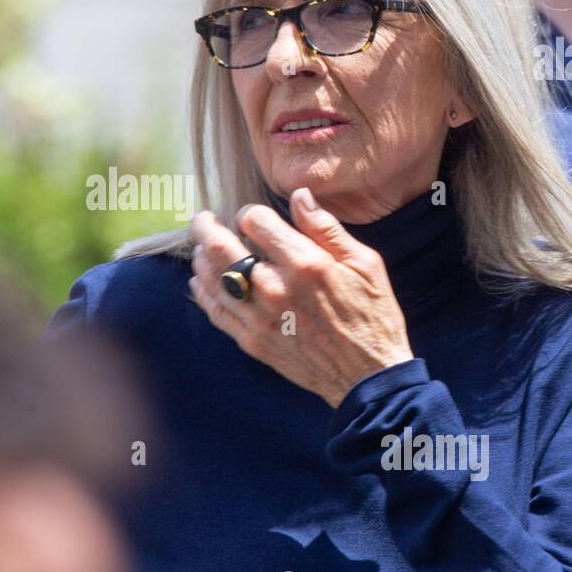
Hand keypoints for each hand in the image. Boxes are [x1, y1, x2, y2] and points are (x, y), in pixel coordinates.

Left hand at [188, 187, 413, 407]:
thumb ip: (326, 228)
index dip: (248, 211)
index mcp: (304, 263)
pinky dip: (202, 292)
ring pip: (211, 278)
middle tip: (202, 218)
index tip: (251, 215)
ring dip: (200, 257)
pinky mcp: (252, 341)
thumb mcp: (364, 263)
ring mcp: (259, 317)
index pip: (254, 221)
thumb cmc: (371, 315)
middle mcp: (275, 288)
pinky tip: (200, 280)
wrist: (367, 376)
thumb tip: (299, 195)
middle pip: (219, 246)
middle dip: (204, 226)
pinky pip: (216, 311)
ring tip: (201, 246)